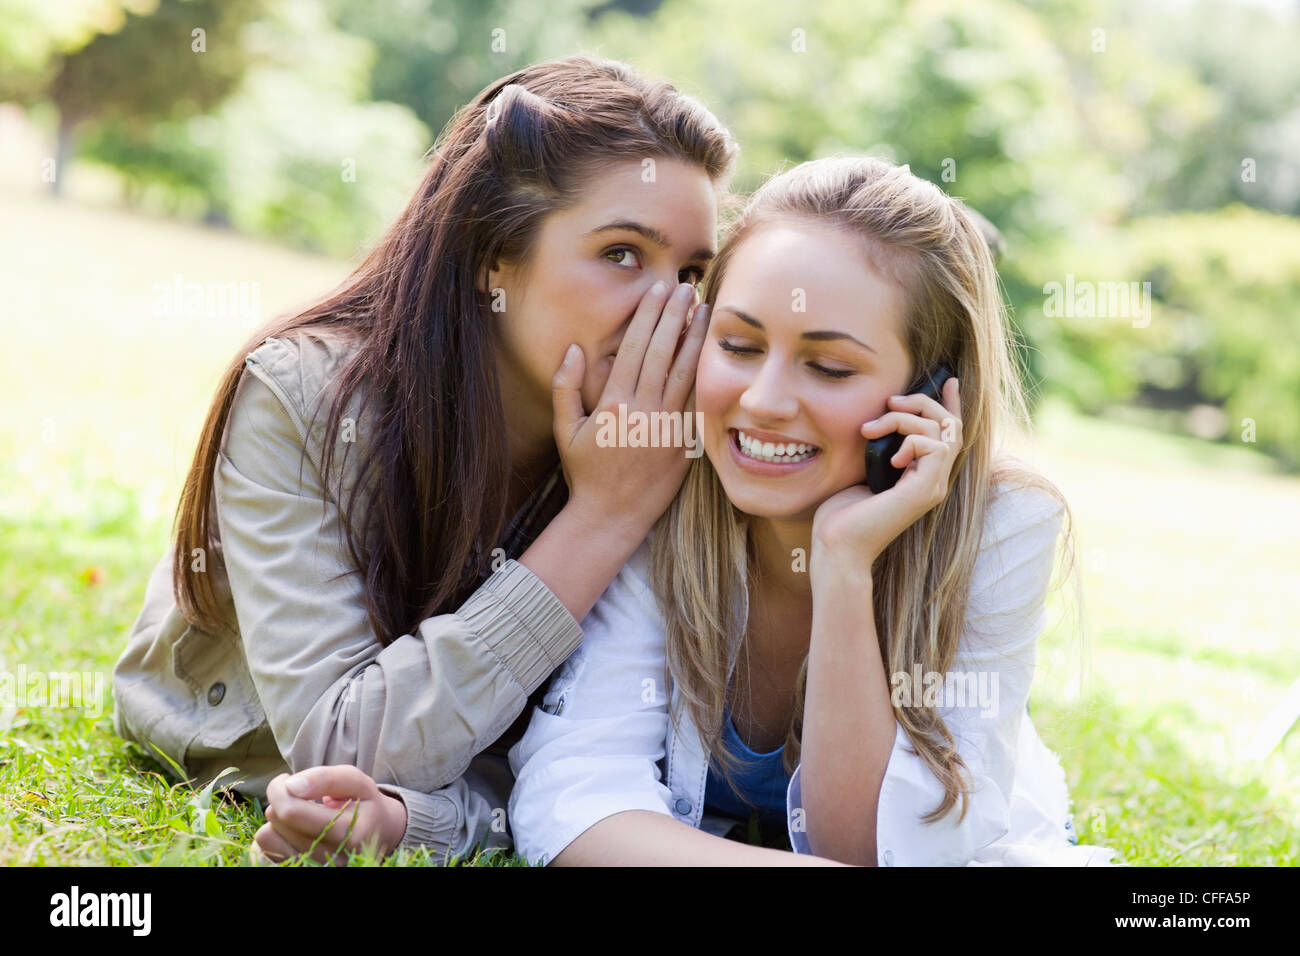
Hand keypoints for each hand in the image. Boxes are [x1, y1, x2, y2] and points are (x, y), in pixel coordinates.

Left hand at [250, 765, 407, 865]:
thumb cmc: (363, 802)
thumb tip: (290, 785)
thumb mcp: (356, 781)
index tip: (287, 780)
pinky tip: (291, 830)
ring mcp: (313, 869)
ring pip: (265, 839)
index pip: (291, 811)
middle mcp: (330, 858)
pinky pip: (262, 853)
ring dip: (276, 820)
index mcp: (348, 833)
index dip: (279, 788)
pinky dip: (272, 836)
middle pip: (276, 821)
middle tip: (298, 796)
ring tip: (297, 815)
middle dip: (281, 801)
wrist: (375, 833)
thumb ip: (326, 778)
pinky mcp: (300, 870)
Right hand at [550, 281, 709, 535]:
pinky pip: (697, 403)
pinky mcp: (684, 444)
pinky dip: (705, 375)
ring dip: (696, 338)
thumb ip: (566, 387)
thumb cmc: (585, 472)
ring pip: (685, 373)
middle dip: (675, 316)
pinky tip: (712, 353)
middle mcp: (643, 412)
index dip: (648, 315)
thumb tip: (573, 350)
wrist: (611, 516)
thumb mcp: (566, 430)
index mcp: (614, 404)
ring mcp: (667, 428)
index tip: (658, 290)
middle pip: (662, 352)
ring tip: (705, 310)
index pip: (634, 347)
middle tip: (687, 288)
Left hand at [811, 376, 962, 572]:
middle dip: (922, 402)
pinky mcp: (925, 490)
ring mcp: (932, 487)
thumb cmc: (842, 514)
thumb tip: (878, 422)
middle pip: (951, 424)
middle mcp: (934, 481)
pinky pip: (934, 445)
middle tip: (889, 402)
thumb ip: (879, 448)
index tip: (949, 380)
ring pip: (942, 430)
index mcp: (922, 476)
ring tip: (870, 430)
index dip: (951, 405)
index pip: (949, 434)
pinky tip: (890, 458)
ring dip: (904, 419)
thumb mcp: (863, 470)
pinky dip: (911, 440)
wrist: (837, 546)